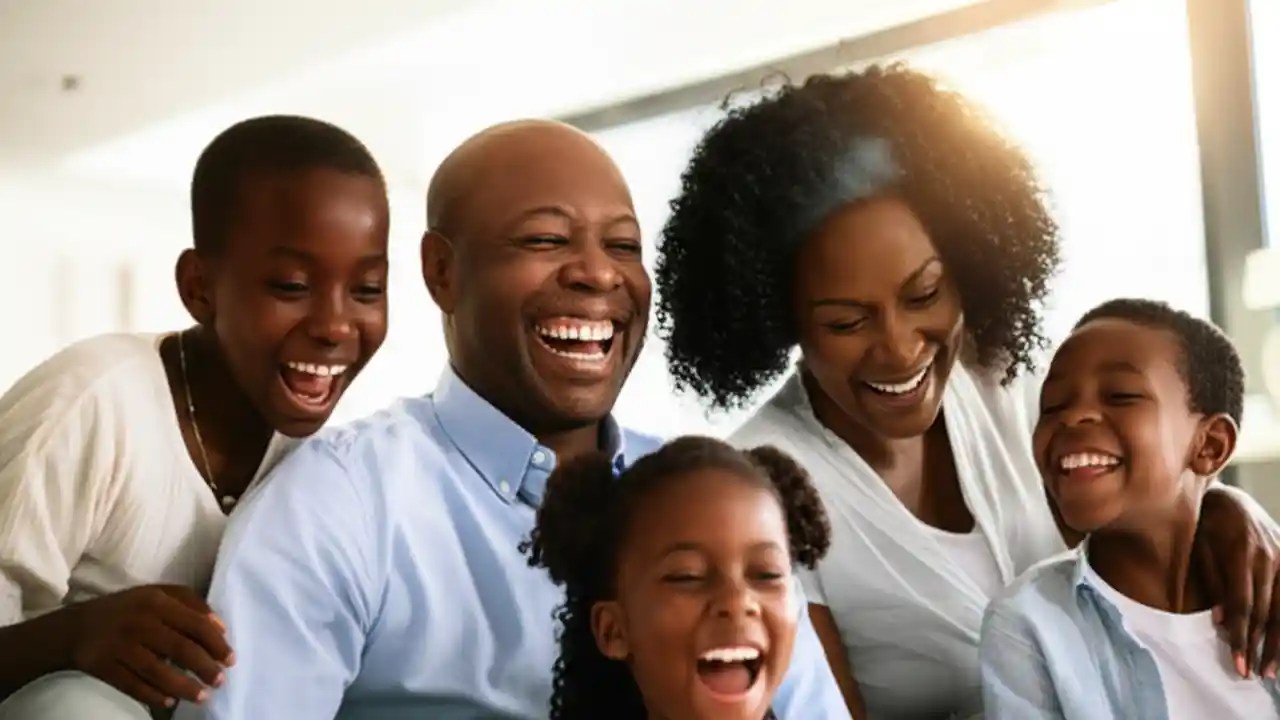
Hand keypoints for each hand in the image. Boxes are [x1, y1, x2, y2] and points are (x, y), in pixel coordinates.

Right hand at [67, 584, 233, 708]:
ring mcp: (120, 645)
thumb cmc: (128, 610)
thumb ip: (191, 603)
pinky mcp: (103, 666)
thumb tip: (220, 627)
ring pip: (157, 670)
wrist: (75, 627)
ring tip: (202, 696)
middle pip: (180, 648)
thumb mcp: (158, 595)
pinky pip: (132, 684)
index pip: (195, 623)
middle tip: (220, 681)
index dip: (216, 643)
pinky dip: (152, 695)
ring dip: (183, 686)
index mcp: (156, 601)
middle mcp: (139, 622)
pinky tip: (170, 701)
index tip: (230, 659)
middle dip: (205, 667)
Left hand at [1195, 486, 1279, 677]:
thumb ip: (1213, 583)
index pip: (1242, 605)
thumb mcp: (1200, 549)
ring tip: (1272, 668)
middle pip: (1266, 612)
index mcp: (1241, 554)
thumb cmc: (1206, 525)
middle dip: (1259, 646)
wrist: (1230, 497)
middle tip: (1252, 673)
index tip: (1237, 662)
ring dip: (1279, 642)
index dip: (1240, 636)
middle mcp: (1268, 557)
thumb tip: (1221, 620)